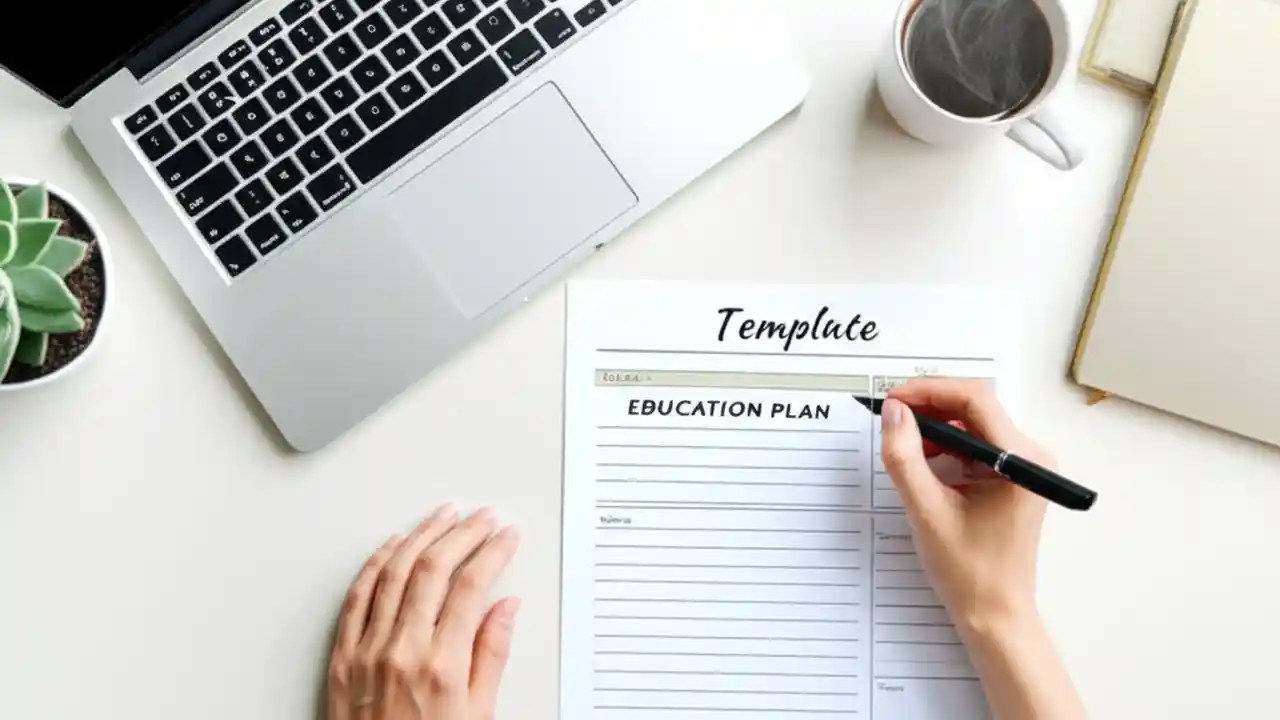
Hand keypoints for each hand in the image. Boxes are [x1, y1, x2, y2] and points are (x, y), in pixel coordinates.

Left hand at [328, 505, 521, 719]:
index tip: (506, 536)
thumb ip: (491, 656)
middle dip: (462, 533)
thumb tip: (505, 608)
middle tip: (481, 517)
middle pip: (433, 569)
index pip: (471, 586)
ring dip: (420, 536)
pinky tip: (392, 546)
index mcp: (442, 665)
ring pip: (393, 572)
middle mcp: (401, 650)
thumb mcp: (478, 715)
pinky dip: (375, 564)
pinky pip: (357, 597)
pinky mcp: (342, 657)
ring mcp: (367, 650)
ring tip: (442, 516)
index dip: (492, 551)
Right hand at [880, 379, 1054, 631]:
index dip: (929, 391)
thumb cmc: (968, 571)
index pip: (975, 400)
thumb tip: (893, 413)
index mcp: (1021, 460)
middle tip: (890, 416)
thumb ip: (904, 457)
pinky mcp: (1011, 478)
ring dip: (935, 427)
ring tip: (902, 443)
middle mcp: (1030, 456)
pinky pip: (975, 446)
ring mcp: (1023, 466)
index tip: (892, 399)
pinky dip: (945, 446)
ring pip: (973, 425)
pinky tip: (920, 459)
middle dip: (929, 407)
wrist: (995, 614)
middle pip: (975, 408)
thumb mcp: (926, 511)